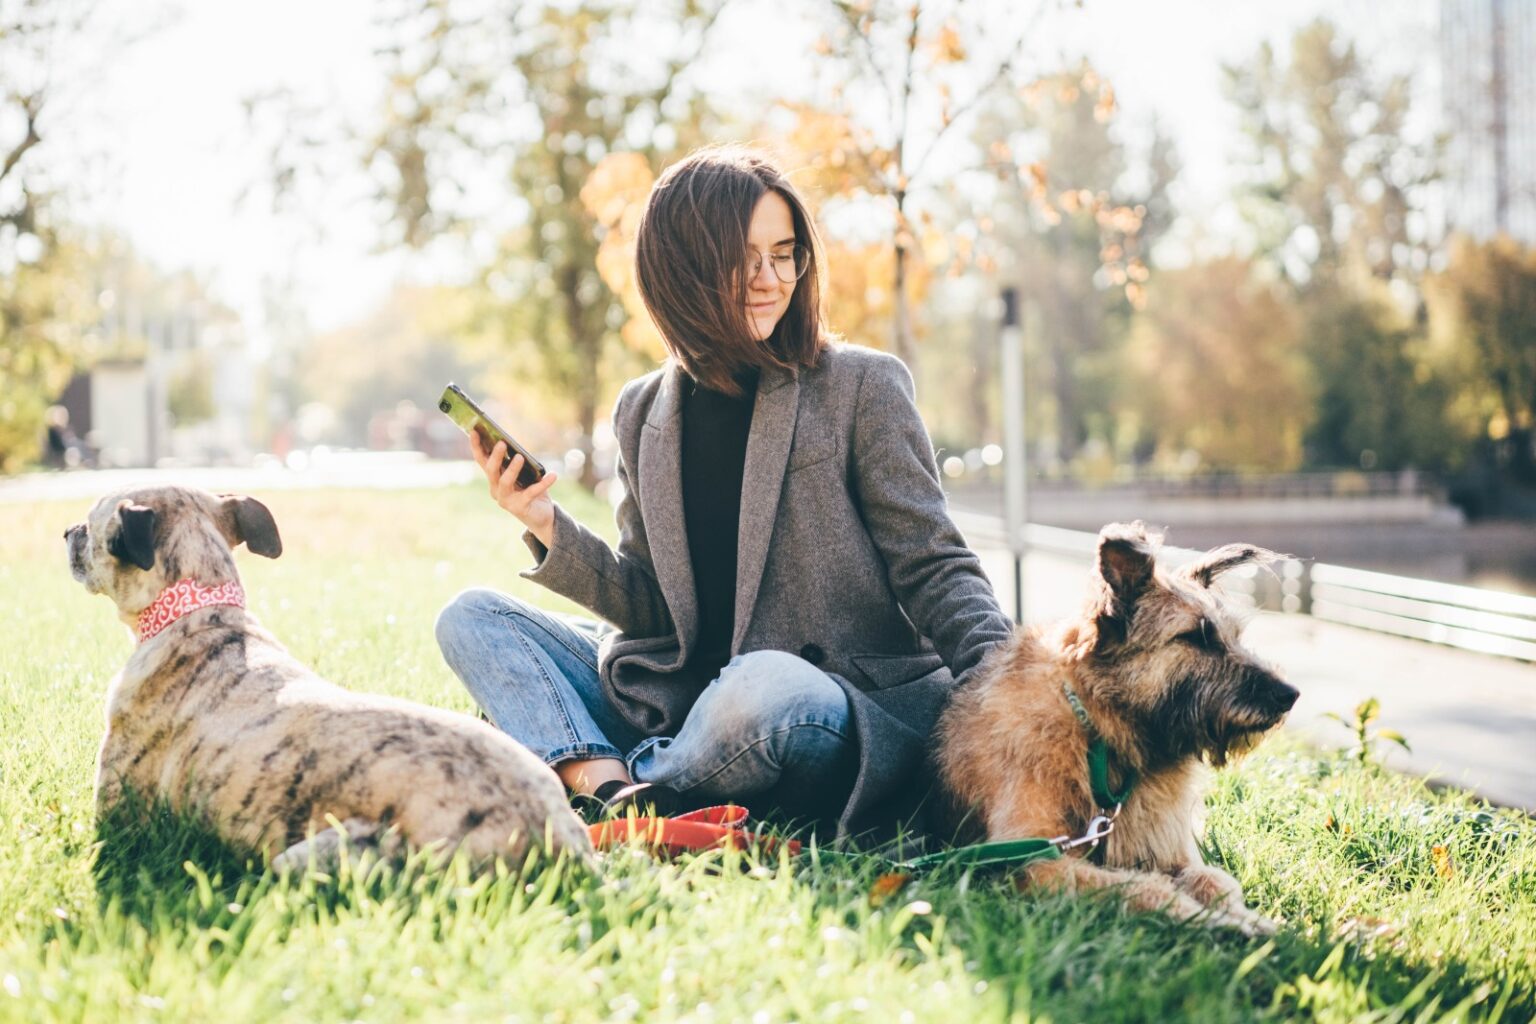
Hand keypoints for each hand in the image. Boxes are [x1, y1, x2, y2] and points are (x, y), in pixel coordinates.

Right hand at [469, 430, 557, 547]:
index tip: (474, 431)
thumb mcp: (524, 474)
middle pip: (491, 471)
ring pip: (504, 482)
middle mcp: (496, 489)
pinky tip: (553, 475)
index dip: (477, 446)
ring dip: (512, 469)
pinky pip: (531, 492)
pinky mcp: (520, 508)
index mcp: (494, 478)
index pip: (482, 461)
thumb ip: (519, 462)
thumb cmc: (531, 490)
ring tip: (520, 457)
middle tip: (502, 443)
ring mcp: (506, 500)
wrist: (542, 515)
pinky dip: (543, 483)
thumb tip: (519, 448)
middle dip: (495, 457)